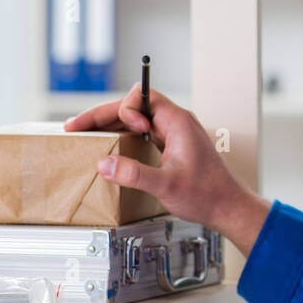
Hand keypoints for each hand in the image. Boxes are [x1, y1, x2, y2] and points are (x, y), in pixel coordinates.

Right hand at [64, 83, 270, 256]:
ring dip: (111, 125)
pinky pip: (143, 133)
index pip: (143, 96)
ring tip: (84, 133)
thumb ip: (134, 173)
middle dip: (103, 115)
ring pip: (136, 119)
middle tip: (75, 126)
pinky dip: (123, 136)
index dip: (125, 108)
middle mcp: (176, 122)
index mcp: (178, 122)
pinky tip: (109, 145)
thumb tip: (104, 163)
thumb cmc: (207, 195)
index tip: (125, 129)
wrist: (228, 207)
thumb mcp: (165, 186)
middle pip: (134, 106)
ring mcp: (174, 133)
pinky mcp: (172, 145)